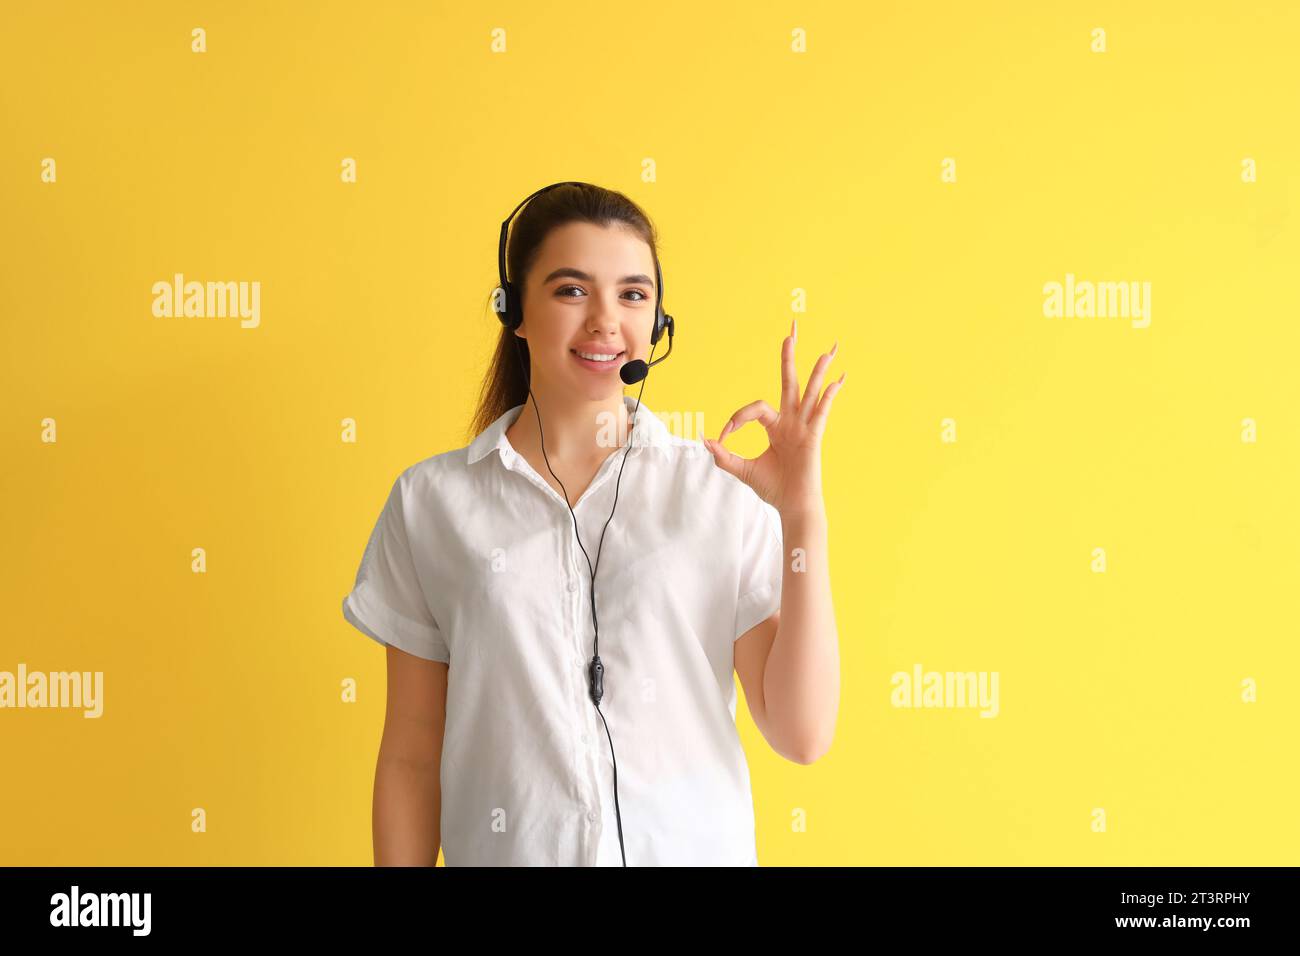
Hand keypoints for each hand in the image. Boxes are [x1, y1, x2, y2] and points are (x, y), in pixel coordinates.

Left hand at [703, 318, 844, 515]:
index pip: (754, 408)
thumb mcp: (742, 470)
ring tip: (828, 348)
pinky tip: (839, 380)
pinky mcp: (814, 436)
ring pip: (810, 391)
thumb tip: (705, 440)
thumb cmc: (773, 488)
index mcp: (775, 426)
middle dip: (789, 356)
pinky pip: (823, 411)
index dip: (736, 417)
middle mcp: (791, 421)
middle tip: (791, 330)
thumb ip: (724, 455)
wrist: (791, 506)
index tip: (723, 435)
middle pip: (789, 382)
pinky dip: (830, 395)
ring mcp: (805, 426)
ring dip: (818, 370)